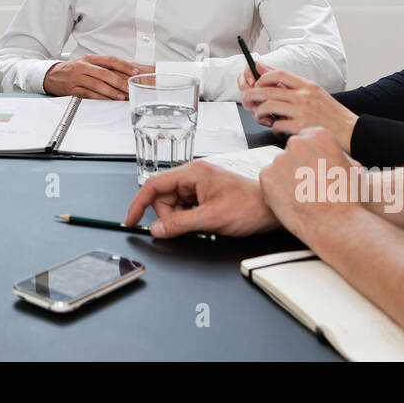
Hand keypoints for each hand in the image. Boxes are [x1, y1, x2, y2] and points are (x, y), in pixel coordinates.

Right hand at [43, 55, 149, 99]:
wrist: (52, 75)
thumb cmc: (73, 69)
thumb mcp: (86, 63)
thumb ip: (102, 67)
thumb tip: (123, 73)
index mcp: (90, 58)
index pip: (110, 60)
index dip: (124, 66)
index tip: (134, 72)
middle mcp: (83, 66)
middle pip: (104, 73)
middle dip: (119, 81)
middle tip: (129, 88)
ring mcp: (77, 77)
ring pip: (96, 84)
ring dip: (110, 91)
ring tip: (121, 96)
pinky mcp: (72, 89)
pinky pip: (87, 94)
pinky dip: (98, 98)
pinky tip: (107, 101)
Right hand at [124, 160, 278, 237]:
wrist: (273, 208)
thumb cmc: (250, 206)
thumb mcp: (211, 219)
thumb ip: (180, 224)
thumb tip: (156, 229)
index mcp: (192, 173)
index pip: (154, 185)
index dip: (138, 203)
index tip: (130, 220)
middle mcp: (194, 176)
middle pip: (163, 198)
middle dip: (169, 216)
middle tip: (188, 227)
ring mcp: (199, 185)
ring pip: (174, 206)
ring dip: (181, 219)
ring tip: (204, 225)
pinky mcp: (205, 195)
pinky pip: (186, 209)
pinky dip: (190, 219)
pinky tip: (205, 223)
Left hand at [240, 67, 358, 150]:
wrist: (353, 132)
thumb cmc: (333, 115)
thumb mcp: (316, 94)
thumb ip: (294, 85)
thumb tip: (268, 70)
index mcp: (308, 86)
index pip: (279, 74)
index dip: (263, 77)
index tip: (256, 83)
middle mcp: (304, 96)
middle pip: (268, 90)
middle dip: (251, 94)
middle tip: (246, 99)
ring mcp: (303, 112)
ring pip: (268, 107)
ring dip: (259, 112)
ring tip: (259, 116)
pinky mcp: (302, 127)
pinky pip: (277, 125)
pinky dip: (273, 128)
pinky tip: (277, 130)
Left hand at [258, 127, 368, 238]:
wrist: (337, 223)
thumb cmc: (349, 198)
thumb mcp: (351, 166)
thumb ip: (332, 154)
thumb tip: (323, 154)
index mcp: (319, 135)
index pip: (307, 140)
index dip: (312, 159)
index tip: (317, 172)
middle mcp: (297, 142)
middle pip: (293, 151)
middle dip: (298, 166)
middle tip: (310, 186)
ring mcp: (280, 158)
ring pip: (280, 166)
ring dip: (287, 178)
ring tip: (304, 196)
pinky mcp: (266, 175)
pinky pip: (269, 180)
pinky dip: (275, 190)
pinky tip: (292, 201)